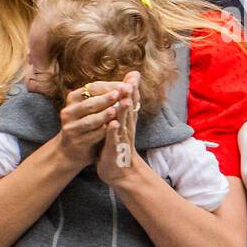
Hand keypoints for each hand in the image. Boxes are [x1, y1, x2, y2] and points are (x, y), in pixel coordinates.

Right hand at [57, 78, 132, 168]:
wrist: (73, 148)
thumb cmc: (90, 121)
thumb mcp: (98, 105)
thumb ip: (115, 90)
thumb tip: (135, 74)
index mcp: (73, 98)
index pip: (92, 88)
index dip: (109, 86)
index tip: (125, 85)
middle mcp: (69, 112)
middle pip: (90, 104)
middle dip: (106, 99)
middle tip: (120, 94)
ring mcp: (71, 128)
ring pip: (89, 121)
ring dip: (103, 115)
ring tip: (116, 111)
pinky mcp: (76, 142)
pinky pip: (91, 136)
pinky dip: (102, 132)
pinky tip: (111, 128)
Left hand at [97, 71, 142, 185]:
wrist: (121, 172)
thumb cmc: (119, 146)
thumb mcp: (122, 125)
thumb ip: (124, 108)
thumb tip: (127, 90)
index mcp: (128, 121)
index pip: (132, 101)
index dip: (133, 88)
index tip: (134, 74)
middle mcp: (127, 127)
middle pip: (130, 109)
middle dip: (131, 95)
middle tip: (132, 81)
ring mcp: (121, 138)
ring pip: (123, 122)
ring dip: (124, 111)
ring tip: (125, 99)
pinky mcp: (113, 149)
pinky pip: (113, 139)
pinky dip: (113, 131)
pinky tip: (113, 123)